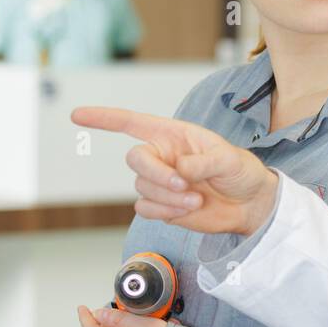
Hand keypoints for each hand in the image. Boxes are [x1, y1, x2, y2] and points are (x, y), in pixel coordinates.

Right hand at [70, 107, 277, 235]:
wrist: (250, 205)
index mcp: (174, 135)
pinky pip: (146, 208)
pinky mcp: (163, 206)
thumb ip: (203, 162)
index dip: (104, 118)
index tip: (77, 115)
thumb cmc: (241, 172)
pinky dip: (165, 210)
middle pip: (136, 160)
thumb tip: (179, 170)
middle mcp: (163, 156)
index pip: (132, 123)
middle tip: (183, 185)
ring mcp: (161, 182)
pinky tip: (188, 209)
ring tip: (197, 198)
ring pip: (143, 188)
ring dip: (168, 196)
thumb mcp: (229, 159)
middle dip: (156, 174)